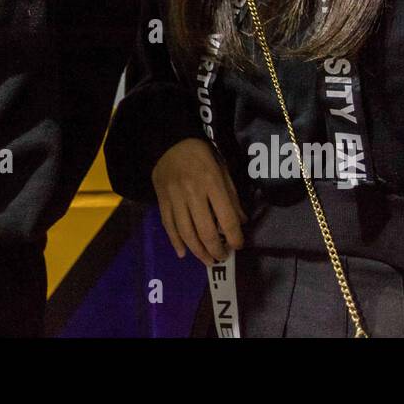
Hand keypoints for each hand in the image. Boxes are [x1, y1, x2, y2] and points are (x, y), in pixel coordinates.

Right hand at [151, 138, 245, 265]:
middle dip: (216, 249)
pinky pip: (168, 225)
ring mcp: (175, 198)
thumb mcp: (222, 169)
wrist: (169, 142)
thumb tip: (241, 221)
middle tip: (222, 257)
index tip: (238, 245)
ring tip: (207, 261)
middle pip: (206, 230)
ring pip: (186, 232)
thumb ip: (231, 196)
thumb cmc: (201, 154)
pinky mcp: (162, 200)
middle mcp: (193, 193)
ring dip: (198, 251)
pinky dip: (175, 242)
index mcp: (212, 183)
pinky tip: (183, 253)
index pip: (226, 218)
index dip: (234, 237)